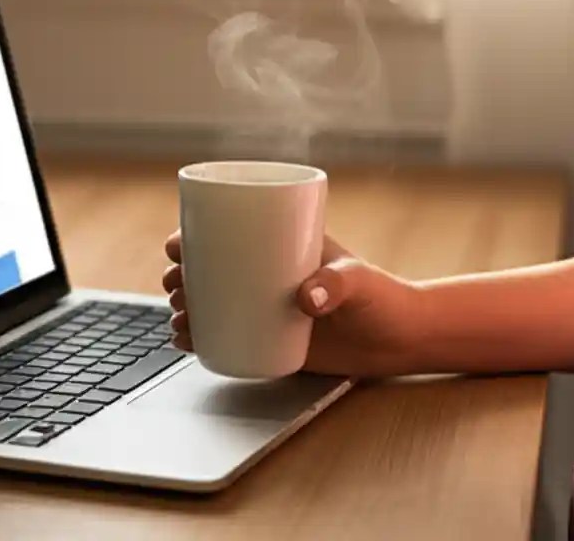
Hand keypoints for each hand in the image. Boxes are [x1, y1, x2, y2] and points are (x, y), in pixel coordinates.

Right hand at [162, 231, 425, 376]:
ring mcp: (265, 307)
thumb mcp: (358, 282)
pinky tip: (184, 341)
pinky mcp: (268, 339)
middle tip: (175, 289)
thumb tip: (305, 297)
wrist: (398, 341)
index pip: (228, 232)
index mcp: (281, 245)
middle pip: (208, 269)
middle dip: (178, 276)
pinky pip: (224, 335)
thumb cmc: (383, 299)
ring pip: (210, 302)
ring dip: (184, 306)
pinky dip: (199, 337)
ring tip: (180, 318)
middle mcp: (266, 275)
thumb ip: (336, 285)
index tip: (177, 247)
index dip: (193, 236)